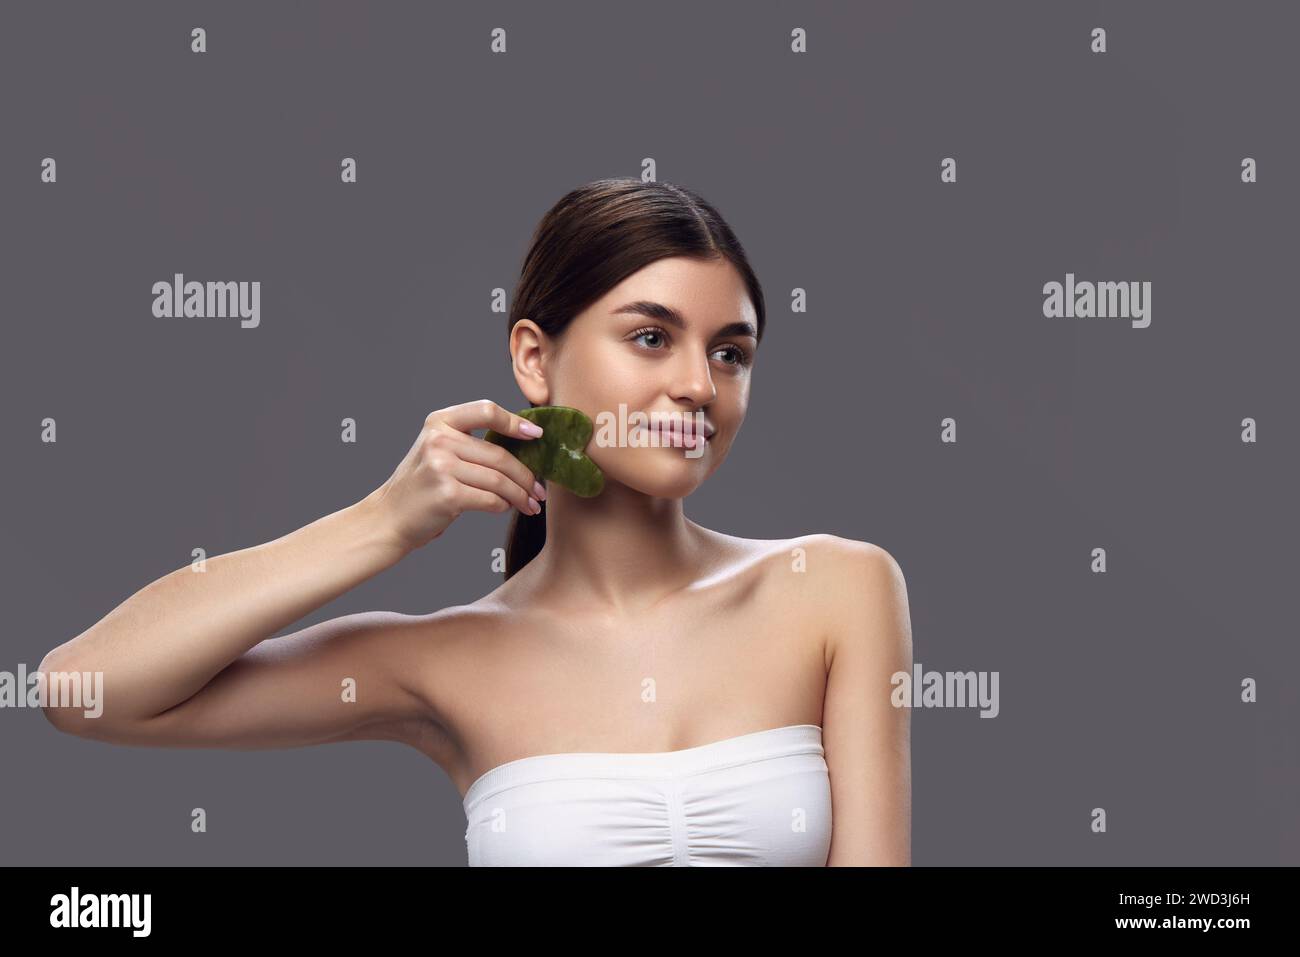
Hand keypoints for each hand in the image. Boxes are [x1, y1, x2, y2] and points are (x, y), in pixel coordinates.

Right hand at [367, 399, 546, 553]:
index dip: (515, 422)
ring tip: (531, 504)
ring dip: (521, 495)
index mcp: (439, 422)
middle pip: (500, 455)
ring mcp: (442, 467)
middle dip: (526, 476)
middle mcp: (439, 440)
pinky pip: (491, 500)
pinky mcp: (447, 494)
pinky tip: (506, 509)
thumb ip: (469, 442)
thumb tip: (522, 445)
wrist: (388, 518)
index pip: (486, 410)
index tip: (536, 435)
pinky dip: (504, 506)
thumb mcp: (437, 450)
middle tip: (539, 489)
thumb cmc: (420, 486)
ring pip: (499, 480)